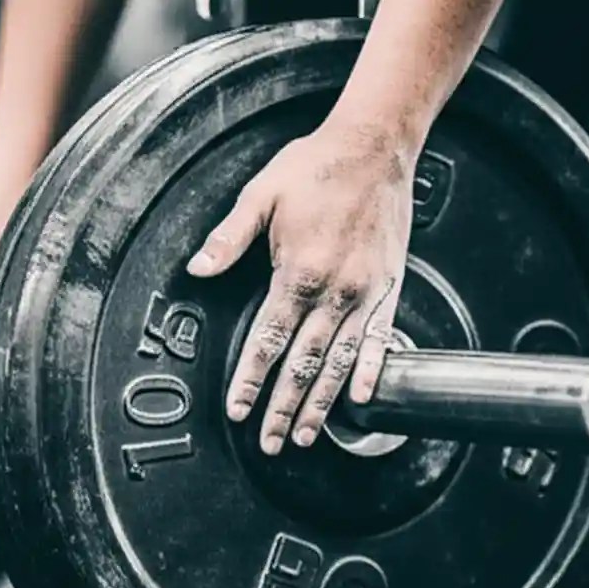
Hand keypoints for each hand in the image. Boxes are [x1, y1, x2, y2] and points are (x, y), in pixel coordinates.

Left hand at [187, 121, 414, 454]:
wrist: (375, 146)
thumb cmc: (314, 167)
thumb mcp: (260, 195)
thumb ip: (229, 239)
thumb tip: (198, 269)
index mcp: (297, 272)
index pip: (268, 340)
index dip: (251, 379)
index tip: (239, 410)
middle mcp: (334, 291)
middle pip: (303, 364)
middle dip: (282, 406)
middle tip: (270, 441)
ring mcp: (366, 293)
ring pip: (340, 363)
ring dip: (321, 403)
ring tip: (304, 434)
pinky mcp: (390, 288)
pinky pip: (381, 340)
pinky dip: (370, 372)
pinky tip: (361, 400)